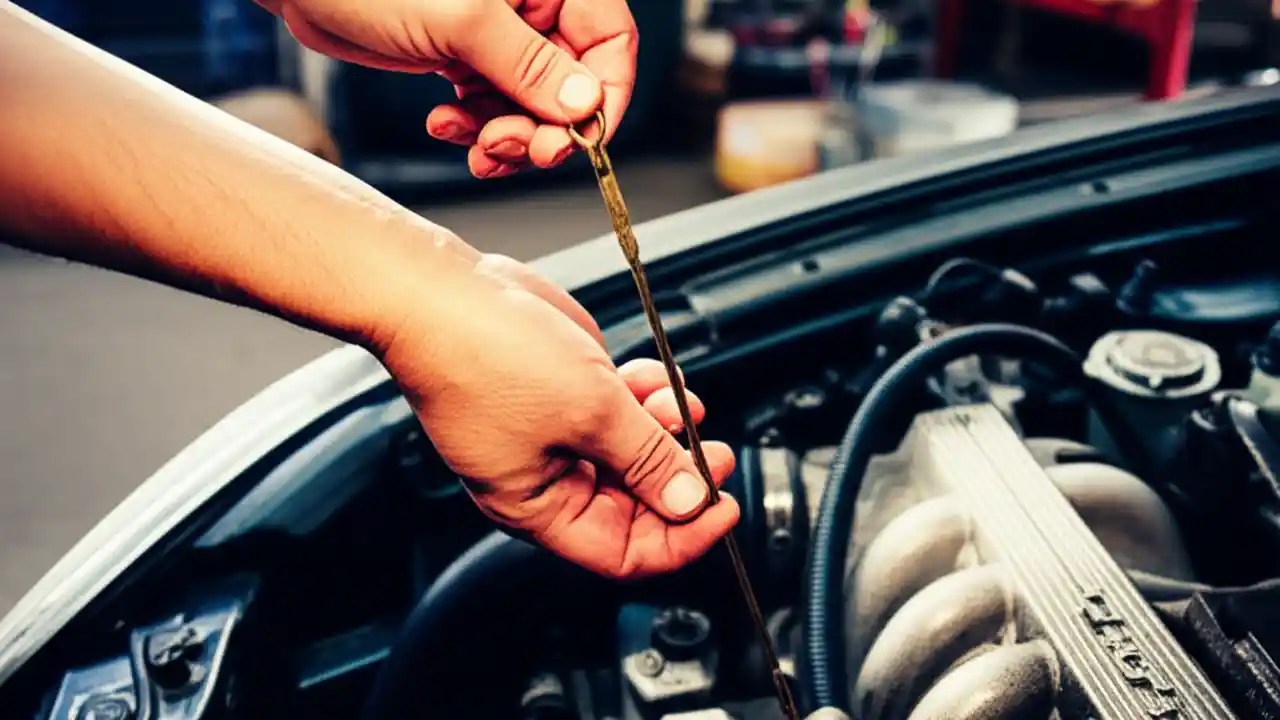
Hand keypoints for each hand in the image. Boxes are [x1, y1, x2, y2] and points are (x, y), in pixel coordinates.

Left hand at [257, 0, 637, 177]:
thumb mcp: (464, 22)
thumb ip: (530, 66)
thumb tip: (585, 106)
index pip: (610, 39)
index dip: (606, 94)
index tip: (583, 139)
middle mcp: (530, 5)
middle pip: (571, 82)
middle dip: (545, 126)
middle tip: (517, 151)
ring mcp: (497, 35)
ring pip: (531, 104)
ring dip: (507, 136)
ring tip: (475, 144)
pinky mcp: (465, 58)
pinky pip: (492, 107)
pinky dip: (475, 129)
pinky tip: (445, 125)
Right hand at [375, 253, 740, 578]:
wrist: (442, 294)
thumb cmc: (485, 356)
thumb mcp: (591, 413)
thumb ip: (648, 459)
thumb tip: (691, 500)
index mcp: (537, 508)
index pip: (622, 553)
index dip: (680, 538)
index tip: (722, 509)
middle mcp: (545, 478)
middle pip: (633, 504)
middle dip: (679, 479)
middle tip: (718, 456)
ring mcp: (553, 434)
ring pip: (630, 453)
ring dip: (667, 433)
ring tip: (686, 406)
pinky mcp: (560, 393)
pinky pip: (617, 411)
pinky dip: (645, 399)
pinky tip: (658, 381)